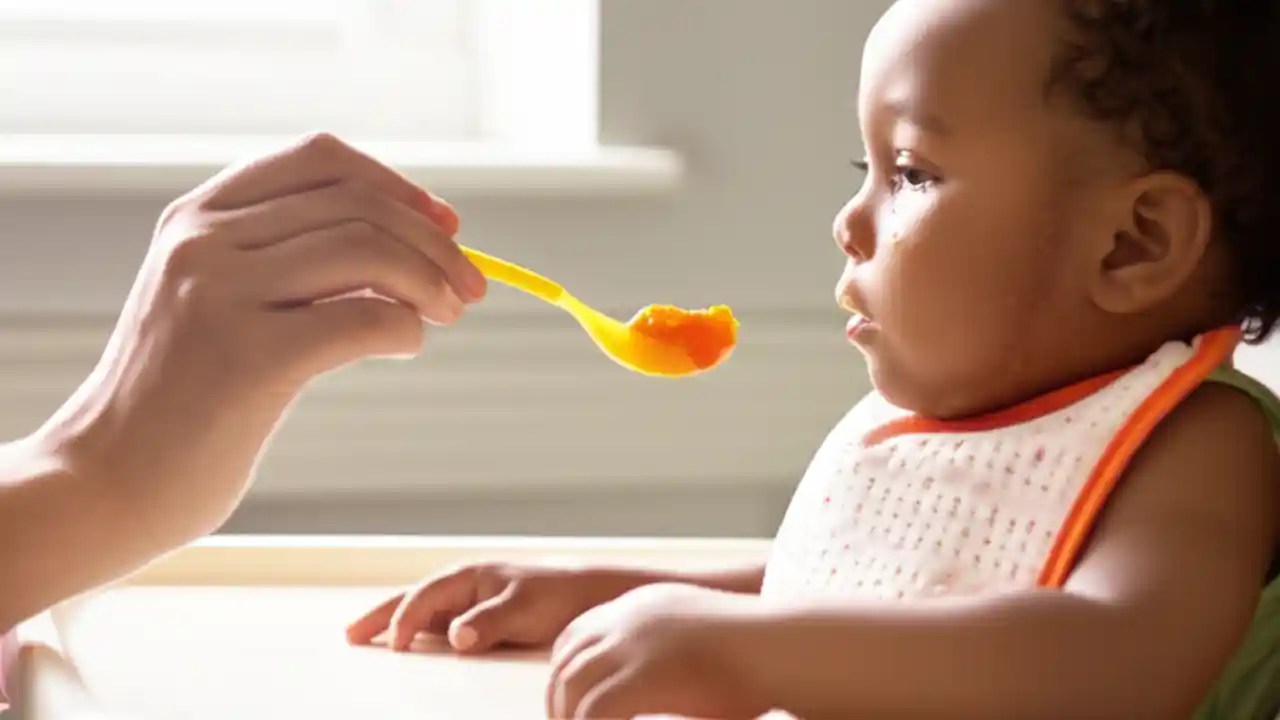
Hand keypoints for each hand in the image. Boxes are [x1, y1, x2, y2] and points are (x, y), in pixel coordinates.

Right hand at [40, 132, 484, 545]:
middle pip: (357, 204)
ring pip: (366, 252)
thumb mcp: (220, 303)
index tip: (445, 222)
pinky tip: (407, 345)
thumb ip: (291, 264)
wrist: (106, 482)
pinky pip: (362, 321)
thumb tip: (413, 245)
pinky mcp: (246, 359)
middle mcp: (204, 241)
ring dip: (430, 280)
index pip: (321, 159)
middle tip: (470, 287)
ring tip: (447, 314)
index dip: (397, 186)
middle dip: (433, 241)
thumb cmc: (183, 399)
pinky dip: (405, 329)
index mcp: (197, 216)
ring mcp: (219, 295)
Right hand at [347, 563, 641, 653]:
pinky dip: (419, 634)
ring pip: (423, 613)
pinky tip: (411, 647)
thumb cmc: (556, 597)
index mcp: (469, 577)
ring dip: (395, 624)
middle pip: (412, 600)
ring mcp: (469, 602)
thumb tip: (456, 637)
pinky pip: (440, 626)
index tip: (393, 645)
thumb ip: (488, 622)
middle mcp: (464, 586)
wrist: (587, 596)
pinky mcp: (479, 618)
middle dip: (381, 616)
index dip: (405, 621)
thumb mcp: (523, 609)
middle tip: (350, 635)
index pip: (425, 598)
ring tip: (365, 639)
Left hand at [546, 583, 768, 718]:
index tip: (567, 706)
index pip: (577, 635)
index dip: (565, 673)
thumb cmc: (763, 656)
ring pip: (572, 689)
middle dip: (559, 702)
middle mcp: (631, 617)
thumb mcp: (702, 642)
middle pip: (567, 661)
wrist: (789, 649)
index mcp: (644, 606)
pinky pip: (595, 713)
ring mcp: (634, 643)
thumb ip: (669, 657)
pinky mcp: (643, 674)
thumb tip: (659, 684)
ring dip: (569, 719)